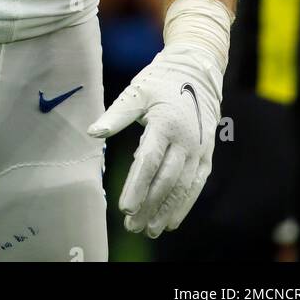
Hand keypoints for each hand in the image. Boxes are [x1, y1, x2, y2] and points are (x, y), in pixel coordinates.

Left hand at [88, 42, 223, 237]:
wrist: (198, 70)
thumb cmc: (161, 80)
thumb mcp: (137, 91)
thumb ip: (116, 115)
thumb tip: (93, 132)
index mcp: (165, 123)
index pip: (149, 161)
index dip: (136, 186)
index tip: (124, 207)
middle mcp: (186, 139)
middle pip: (165, 179)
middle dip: (148, 204)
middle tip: (131, 225)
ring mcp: (199, 149)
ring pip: (182, 187)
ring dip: (166, 210)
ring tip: (149, 228)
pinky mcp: (207, 155)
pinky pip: (196, 184)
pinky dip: (185, 205)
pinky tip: (171, 220)